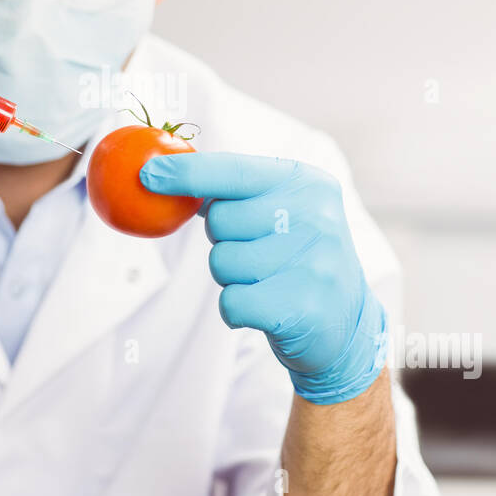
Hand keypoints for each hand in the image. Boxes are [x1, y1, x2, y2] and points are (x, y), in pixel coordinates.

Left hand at [140, 153, 386, 402]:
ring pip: (222, 263)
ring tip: (267, 281)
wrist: (347, 325)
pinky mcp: (302, 306)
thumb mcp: (280, 212)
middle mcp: (316, 216)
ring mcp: (314, 261)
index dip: (186, 172)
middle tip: (257, 252)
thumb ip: (234, 192)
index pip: (233, 171)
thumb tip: (161, 174)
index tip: (148, 173)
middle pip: (220, 221)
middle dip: (222, 240)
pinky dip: (236, 310)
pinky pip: (231, 302)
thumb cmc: (294, 258)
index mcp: (307, 183)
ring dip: (231, 278)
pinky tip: (266, 308)